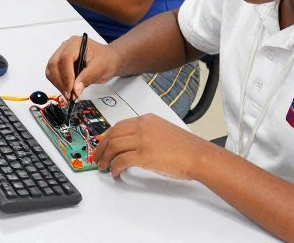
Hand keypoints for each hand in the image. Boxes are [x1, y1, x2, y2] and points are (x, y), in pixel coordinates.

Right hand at [45, 36, 119, 100]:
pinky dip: (58, 84)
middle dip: (60, 82)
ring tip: (69, 95)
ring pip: (51, 70)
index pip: (65, 58)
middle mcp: (65, 47)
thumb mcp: (100, 68)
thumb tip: (75, 90)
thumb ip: (87, 78)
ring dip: (58, 84)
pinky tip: (67, 90)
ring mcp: (61, 54)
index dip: (67, 75)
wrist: (108, 60)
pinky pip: (53, 74)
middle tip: (70, 96)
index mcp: (76, 43)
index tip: (71, 90)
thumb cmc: (106, 61)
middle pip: (54, 64)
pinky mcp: (60, 63)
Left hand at [91, 113, 207, 179]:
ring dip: (105, 158)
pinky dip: (115, 167)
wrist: (198, 155)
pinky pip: (121, 161)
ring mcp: (143, 140)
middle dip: (101, 147)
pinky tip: (115, 173)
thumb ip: (147, 133)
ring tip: (102, 167)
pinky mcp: (144, 155)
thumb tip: (131, 144)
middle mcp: (142, 126)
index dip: (106, 135)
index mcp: (147, 119)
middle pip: (113, 134)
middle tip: (95, 157)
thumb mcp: (163, 131)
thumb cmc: (185, 147)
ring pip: (114, 147)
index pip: (119, 125)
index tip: (99, 143)